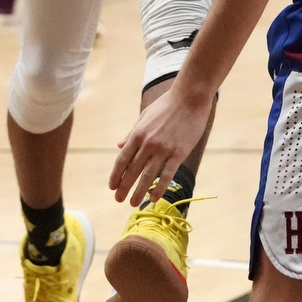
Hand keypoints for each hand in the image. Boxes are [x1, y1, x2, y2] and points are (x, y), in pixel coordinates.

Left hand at [110, 83, 214, 206]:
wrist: (189, 98)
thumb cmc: (166, 105)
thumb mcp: (144, 116)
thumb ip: (132, 133)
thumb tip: (119, 145)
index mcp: (138, 133)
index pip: (123, 159)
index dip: (116, 174)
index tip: (112, 186)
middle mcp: (148, 143)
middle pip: (133, 170)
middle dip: (124, 187)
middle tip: (118, 200)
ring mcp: (163, 149)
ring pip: (148, 175)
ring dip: (139, 191)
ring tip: (132, 204)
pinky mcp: (179, 153)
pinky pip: (167, 174)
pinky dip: (160, 188)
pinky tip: (153, 198)